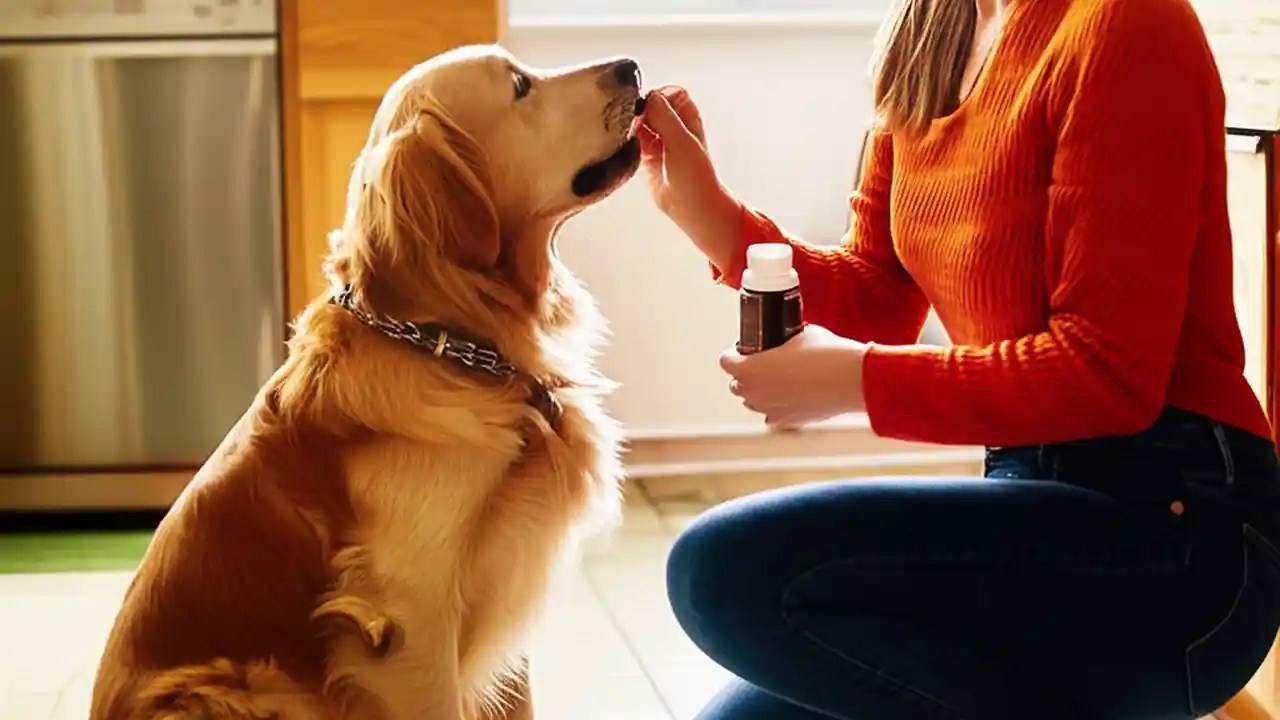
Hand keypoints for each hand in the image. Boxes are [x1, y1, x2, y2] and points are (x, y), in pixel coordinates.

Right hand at [640, 86, 741, 270]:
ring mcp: (659, 139)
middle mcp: (673, 124)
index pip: (667, 92)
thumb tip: (646, 97)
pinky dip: (627, 141)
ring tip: (632, 139)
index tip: (647, 110)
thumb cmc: (696, 176)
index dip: (656, 98)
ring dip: (632, 127)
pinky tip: (628, 148)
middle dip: (639, 112)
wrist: (691, 206)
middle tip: (635, 125)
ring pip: (638, 121)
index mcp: (687, 115)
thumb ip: (664, 116)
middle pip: (648, 105)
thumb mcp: (682, 140)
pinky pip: (632, 139)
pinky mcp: (646, 154)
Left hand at [720, 325, 867, 429]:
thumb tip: (788, 337)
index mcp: (749, 368)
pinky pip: (772, 417)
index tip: (744, 348)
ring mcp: (768, 410)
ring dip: (759, 392)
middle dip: (746, 374)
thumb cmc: (826, 353)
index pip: (725, 361)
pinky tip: (788, 399)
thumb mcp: (802, 334)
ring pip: (752, 402)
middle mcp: (753, 392)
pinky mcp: (786, 422)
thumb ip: (785, 338)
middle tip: (762, 363)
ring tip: (776, 381)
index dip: (734, 352)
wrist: (850, 378)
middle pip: (737, 384)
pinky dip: (776, 409)